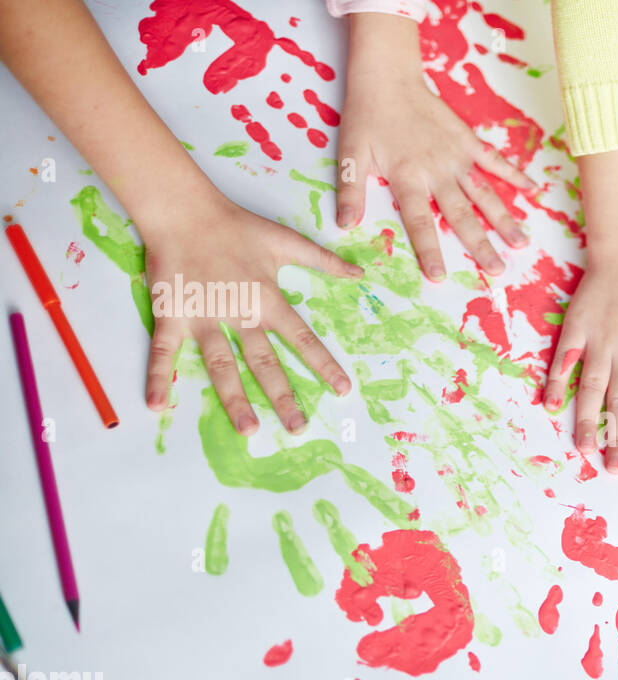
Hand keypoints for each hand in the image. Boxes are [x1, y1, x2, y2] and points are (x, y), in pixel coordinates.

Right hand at [141, 193, 362, 434]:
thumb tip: (359, 274)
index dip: (323, 365)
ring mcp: (205, 318)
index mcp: (268, 301)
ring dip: (234, 399)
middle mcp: (240, 315)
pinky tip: (156, 405)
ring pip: (222, 366)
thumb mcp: (287, 241)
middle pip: (265, 363)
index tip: (342, 390)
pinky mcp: (172, 315)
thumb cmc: (236, 225)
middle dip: (283, 397)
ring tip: (247, 429)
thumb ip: (324, 261)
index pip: (303, 339)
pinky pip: (163, 351)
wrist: (184, 209)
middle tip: (297, 428)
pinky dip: (158, 376)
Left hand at [337, 13, 536, 279]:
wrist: (388, 76)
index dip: (430, 250)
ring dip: (503, 219)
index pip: (420, 222)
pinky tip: (533, 190)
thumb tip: (346, 226)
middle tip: (498, 271)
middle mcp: (437, 171)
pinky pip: (494, 160)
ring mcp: (457, 156)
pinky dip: (514, 174)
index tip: (441, 276)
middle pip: (462, 215)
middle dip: (481, 246)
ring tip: (520, 243)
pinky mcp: (468, 141)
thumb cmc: (367, 116)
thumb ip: (351, 191)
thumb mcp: (351, 154)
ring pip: (484, 194)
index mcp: (408, 177)